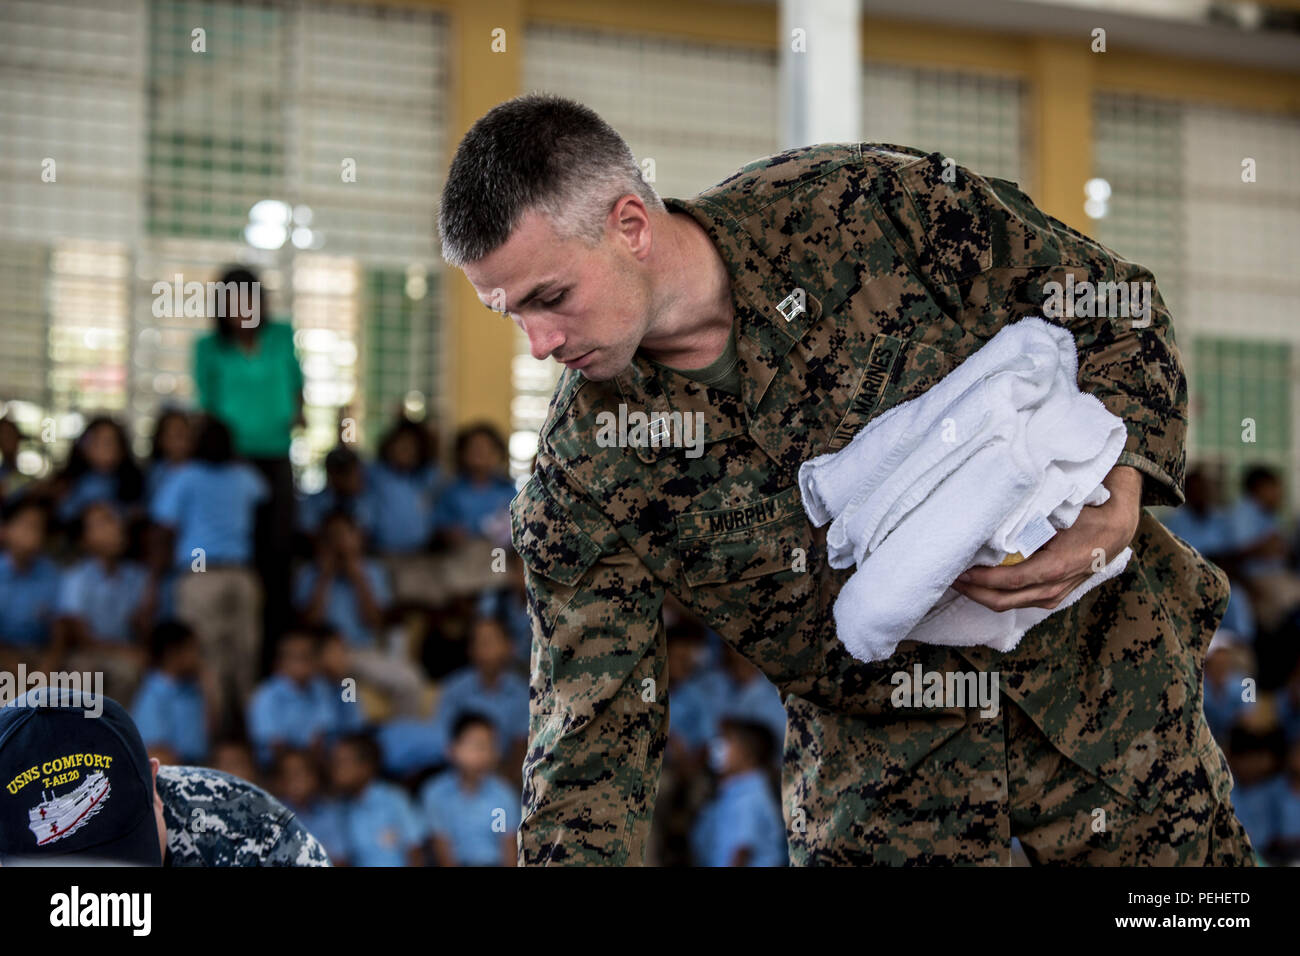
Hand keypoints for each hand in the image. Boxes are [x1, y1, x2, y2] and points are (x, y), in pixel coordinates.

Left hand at [950, 465, 1142, 611]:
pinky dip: (996, 594)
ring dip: (981, 594)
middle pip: (1002, 601)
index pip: (1008, 581)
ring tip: (959, 580)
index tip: (958, 569)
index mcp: (1054, 568)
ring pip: (1008, 604)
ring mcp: (1052, 596)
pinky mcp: (1051, 597)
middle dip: (972, 591)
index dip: (979, 579)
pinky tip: (981, 583)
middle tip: (949, 576)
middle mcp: (1052, 589)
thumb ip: (1029, 520)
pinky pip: (1018, 601)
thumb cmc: (1088, 516)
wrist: (1118, 529)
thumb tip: (993, 520)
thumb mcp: (1059, 514)